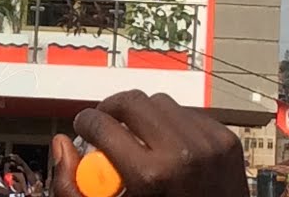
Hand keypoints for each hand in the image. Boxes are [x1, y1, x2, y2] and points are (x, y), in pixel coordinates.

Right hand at [50, 90, 246, 196]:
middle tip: (105, 124)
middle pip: (131, 101)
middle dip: (111, 109)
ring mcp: (209, 144)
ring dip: (143, 116)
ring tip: (139, 139)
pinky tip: (168, 147)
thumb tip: (63, 143)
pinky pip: (188, 114)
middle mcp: (182, 153)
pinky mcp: (226, 140)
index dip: (86, 122)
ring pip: (160, 102)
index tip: (84, 126)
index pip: (102, 124)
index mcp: (150, 176)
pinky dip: (172, 125)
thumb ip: (73, 188)